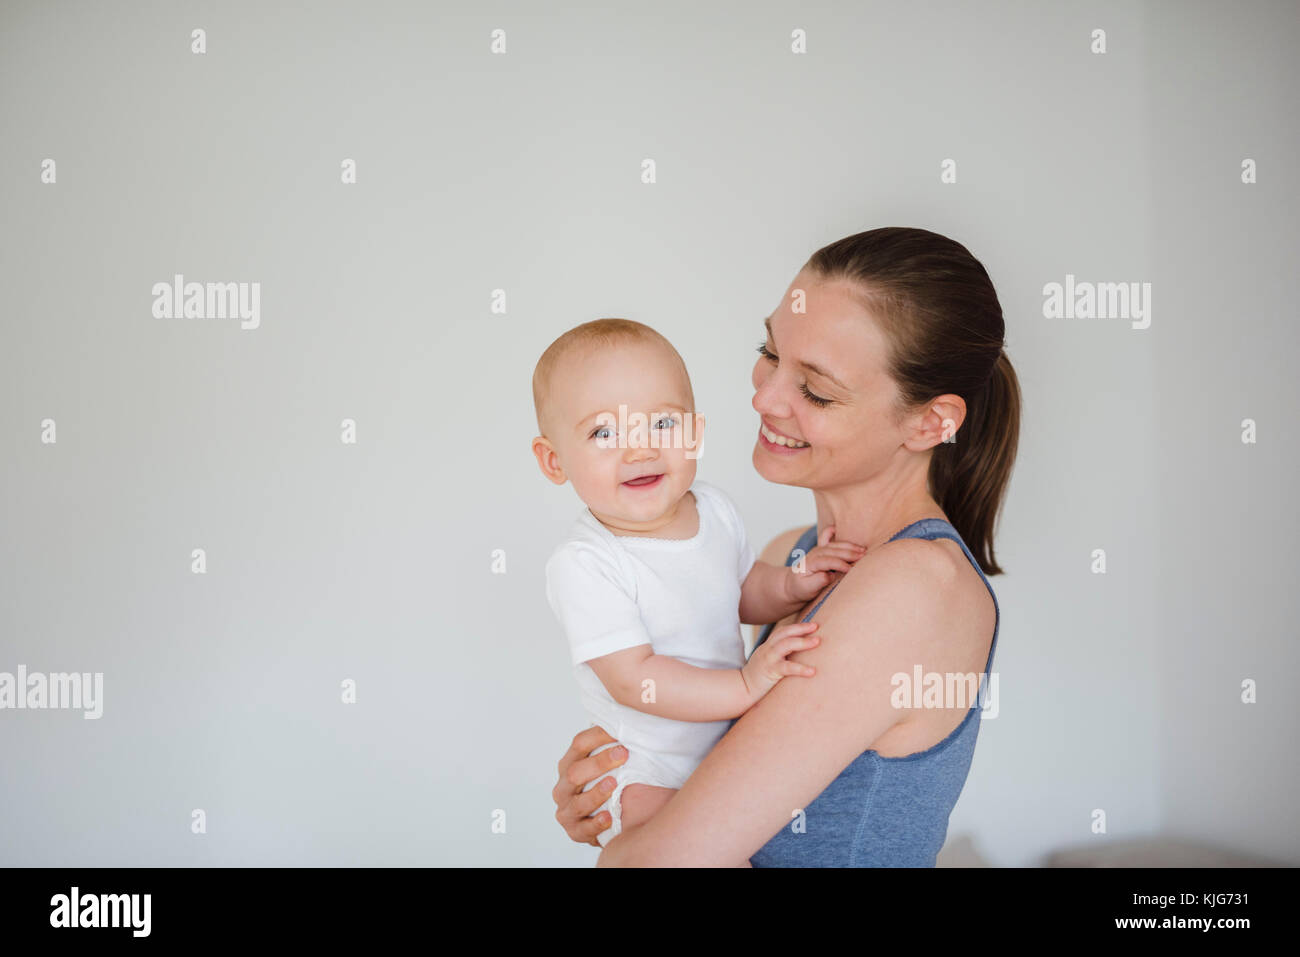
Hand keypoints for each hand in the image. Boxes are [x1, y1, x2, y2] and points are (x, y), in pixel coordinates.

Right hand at [552, 726, 628, 846]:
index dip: (598, 735)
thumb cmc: (611, 786)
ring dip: (596, 792)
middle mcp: (563, 786)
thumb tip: (632, 716)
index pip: (579, 744)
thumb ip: (614, 745)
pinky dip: (596, 823)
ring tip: (614, 783)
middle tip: (623, 754)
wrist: (605, 822)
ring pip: (578, 802)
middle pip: (576, 771)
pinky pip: (583, 829)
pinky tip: (609, 817)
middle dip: (600, 762)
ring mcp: (567, 810)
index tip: (621, 731)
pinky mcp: (575, 831)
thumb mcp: (608, 765)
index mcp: (569, 764)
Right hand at [740, 620, 820, 703]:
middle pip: (784, 633)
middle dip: (801, 628)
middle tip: (816, 626)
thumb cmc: (759, 678)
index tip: (812, 625)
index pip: (782, 631)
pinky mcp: (770, 672)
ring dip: (802, 642)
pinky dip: (800, 668)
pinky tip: (812, 671)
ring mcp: (768, 659)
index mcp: (768, 647)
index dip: (797, 626)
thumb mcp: (768, 661)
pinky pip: (787, 668)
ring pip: (785, 645)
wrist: (743, 690)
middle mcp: (767, 649)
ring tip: (817, 641)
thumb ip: (780, 656)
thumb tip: (800, 654)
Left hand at [783, 525, 866, 603]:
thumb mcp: (807, 589)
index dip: (839, 564)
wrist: (792, 584)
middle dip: (849, 553)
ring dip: (849, 546)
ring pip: (834, 545)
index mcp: (810, 563)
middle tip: (863, 556)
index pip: (827, 561)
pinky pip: (825, 536)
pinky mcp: (821, 549)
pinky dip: (831, 531)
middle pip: (833, 551)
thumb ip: (818, 581)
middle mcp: (814, 554)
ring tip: (863, 550)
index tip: (850, 569)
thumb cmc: (800, 588)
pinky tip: (837, 529)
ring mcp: (818, 549)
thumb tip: (829, 575)